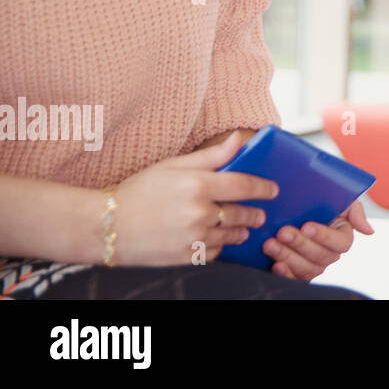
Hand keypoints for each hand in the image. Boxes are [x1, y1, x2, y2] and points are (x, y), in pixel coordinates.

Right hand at [112, 132, 278, 265]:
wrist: (106, 227)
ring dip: (240, 231)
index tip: (273, 189)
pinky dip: (219, 245)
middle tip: (260, 214)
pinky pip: (215, 252)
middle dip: (254, 213)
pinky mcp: (187, 257)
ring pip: (231, 235)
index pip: (244, 186)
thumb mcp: (173, 166)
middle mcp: (199, 213)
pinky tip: (217, 239)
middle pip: (242, 214)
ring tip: (244, 227)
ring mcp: (193, 238)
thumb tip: (239, 139)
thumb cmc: (139, 191)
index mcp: (197, 185)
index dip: (263, 188)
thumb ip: (210, 156)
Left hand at [264, 200, 374, 281]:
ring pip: (306, 269)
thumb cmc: (321, 204)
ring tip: (271, 244)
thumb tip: (369, 231)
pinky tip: (275, 264)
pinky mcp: (296, 273)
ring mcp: (313, 266)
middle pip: (320, 256)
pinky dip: (283, 273)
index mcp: (343, 237)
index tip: (307, 226)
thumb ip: (355, 212)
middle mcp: (329, 255)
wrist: (296, 208)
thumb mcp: (341, 201)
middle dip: (300, 243)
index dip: (324, 236)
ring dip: (287, 256)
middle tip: (283, 232)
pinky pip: (293, 279)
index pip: (341, 243)